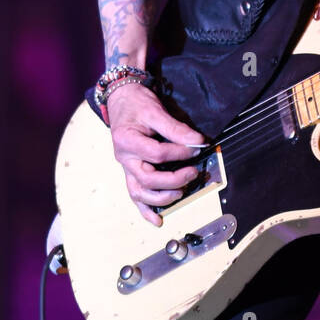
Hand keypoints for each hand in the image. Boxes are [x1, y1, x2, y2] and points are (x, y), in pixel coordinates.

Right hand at [106, 82, 207, 225]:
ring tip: (181, 192)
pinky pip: (135, 194)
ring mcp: (126, 167)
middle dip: (172, 180)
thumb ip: (176, 128)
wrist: (122, 99)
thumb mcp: (156, 111)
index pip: (157, 154)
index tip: (197, 147)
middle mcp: (124, 158)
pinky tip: (157, 220)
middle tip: (193, 173)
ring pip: (139, 192)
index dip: (180, 153)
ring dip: (161, 198)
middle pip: (147, 178)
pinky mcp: (130, 172)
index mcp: (127, 140)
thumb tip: (198, 140)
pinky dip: (145, 210)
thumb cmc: (137, 104)